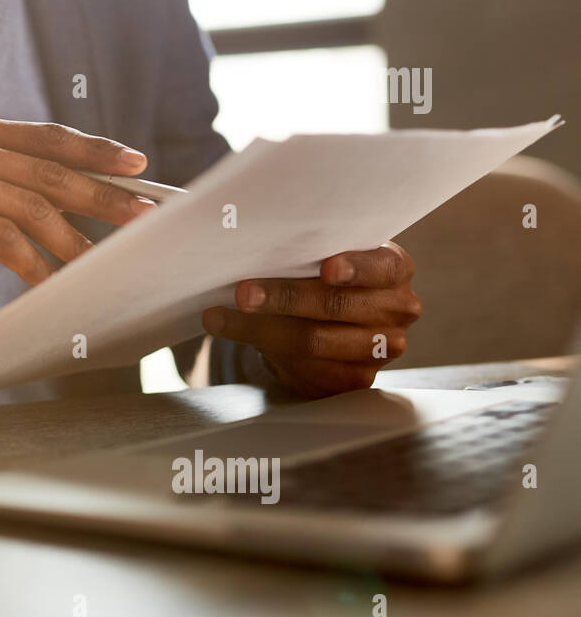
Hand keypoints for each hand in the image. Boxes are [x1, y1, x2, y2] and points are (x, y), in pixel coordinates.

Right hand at [0, 112, 153, 338]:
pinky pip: (6, 240)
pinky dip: (36, 266)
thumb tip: (104, 192)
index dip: (96, 151)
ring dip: (73, 240)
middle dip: (100, 194)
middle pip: (47, 170)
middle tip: (140, 213)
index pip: (47, 136)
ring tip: (101, 262)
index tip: (138, 165)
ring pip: (32, 207)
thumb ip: (30, 189)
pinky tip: (54, 284)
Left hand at [201, 241, 421, 397]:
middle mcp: (396, 308)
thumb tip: (253, 239)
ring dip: (258, 327)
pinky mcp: (356, 378)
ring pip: (312, 340)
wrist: (331, 323)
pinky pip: (305, 366)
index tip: (327, 269)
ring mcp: (381, 348)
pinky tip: (232, 332)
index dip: (355, 268)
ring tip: (219, 317)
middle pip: (336, 305)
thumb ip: (310, 249)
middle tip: (242, 293)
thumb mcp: (327, 255)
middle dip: (284, 297)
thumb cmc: (323, 276)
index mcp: (394, 268)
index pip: (381, 267)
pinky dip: (261, 347)